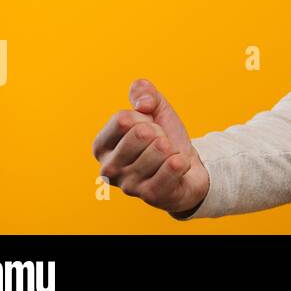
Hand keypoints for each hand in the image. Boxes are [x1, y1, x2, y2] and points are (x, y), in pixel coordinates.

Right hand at [92, 78, 209, 216]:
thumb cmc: (164, 138)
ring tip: (168, 157)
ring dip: (171, 148)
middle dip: (159, 132)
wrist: (188, 167)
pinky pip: (172, 168)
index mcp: (102, 146)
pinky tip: (178, 165)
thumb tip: (143, 103)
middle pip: (140, 133)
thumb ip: (144, 93)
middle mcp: (108, 169)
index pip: (122, 119)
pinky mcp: (150, 196)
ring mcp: (128, 185)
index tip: (148, 125)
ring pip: (159, 149)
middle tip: (161, 143)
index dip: (144, 116)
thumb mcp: (155, 109)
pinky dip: (181, 161)